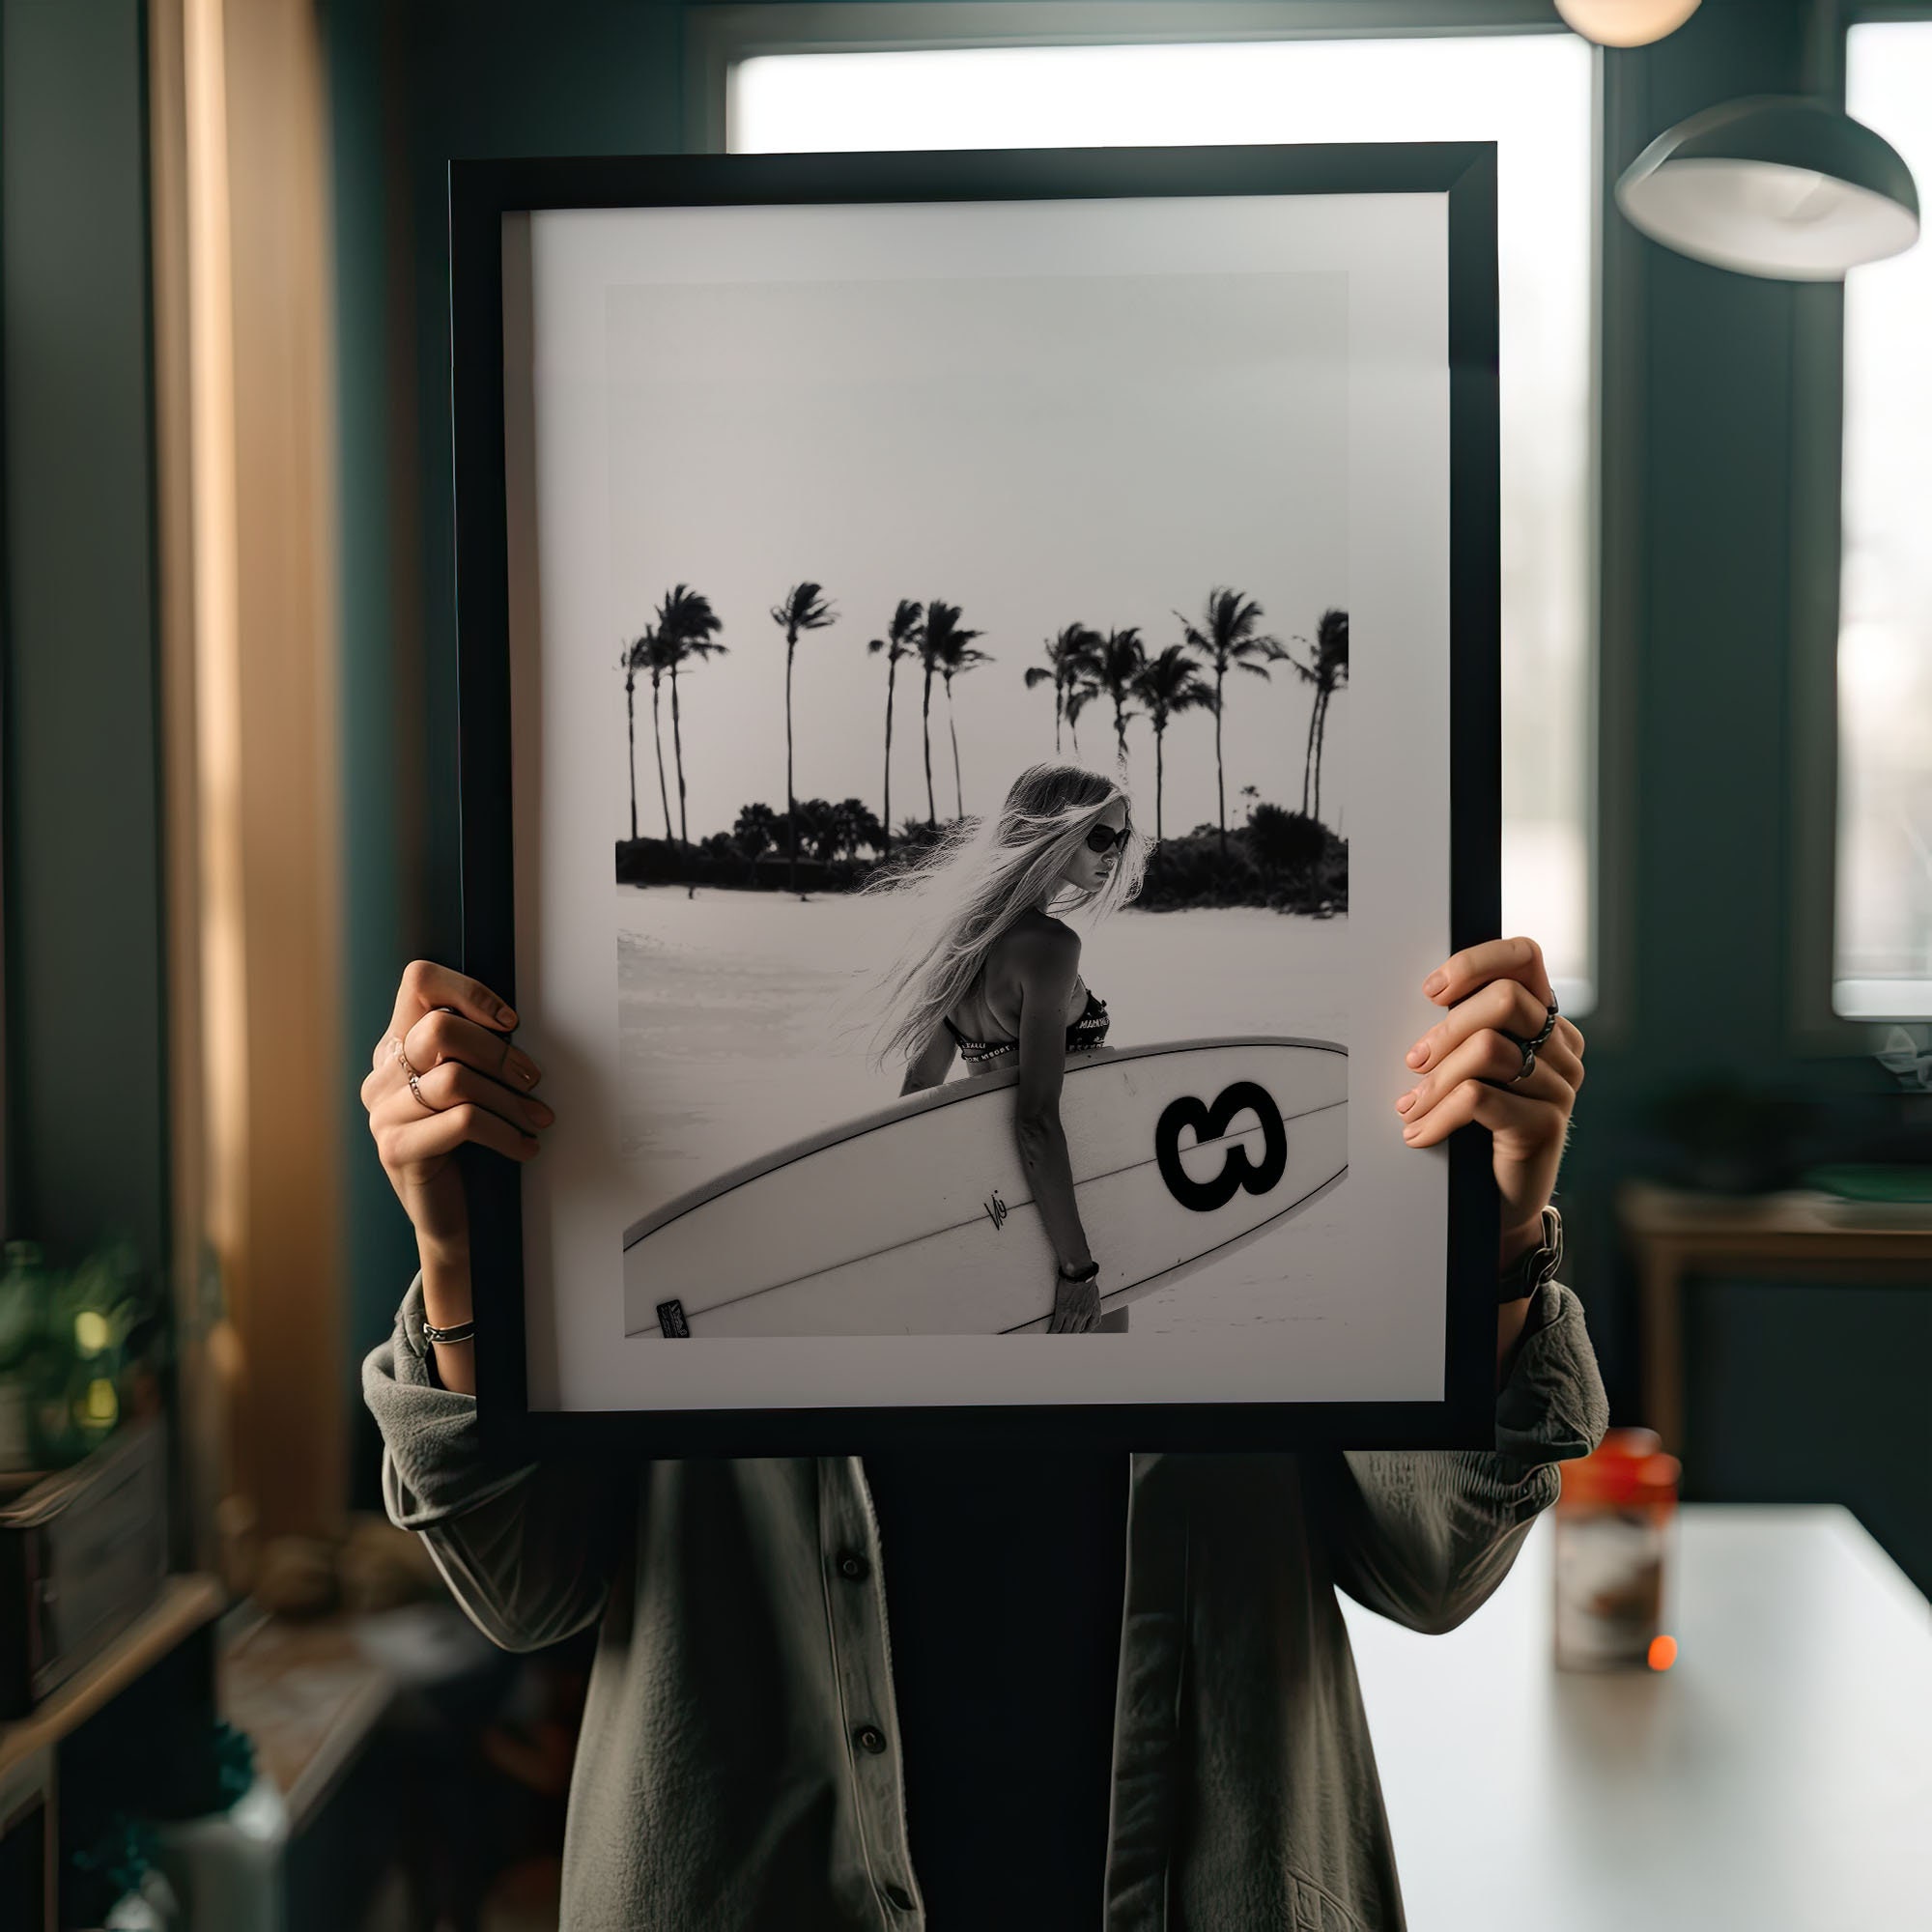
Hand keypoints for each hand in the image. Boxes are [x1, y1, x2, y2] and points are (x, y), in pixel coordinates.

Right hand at [360, 961, 551, 1264]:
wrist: (456, 1220)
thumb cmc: (473, 1146)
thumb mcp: (475, 1088)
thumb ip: (476, 1051)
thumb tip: (515, 1021)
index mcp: (398, 1047)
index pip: (419, 982)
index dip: (468, 990)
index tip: (511, 1021)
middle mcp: (382, 1075)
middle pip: (440, 1029)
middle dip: (499, 1052)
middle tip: (532, 1078)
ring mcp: (383, 1113)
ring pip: (456, 1080)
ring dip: (511, 1099)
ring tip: (538, 1118)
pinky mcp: (397, 1149)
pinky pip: (461, 1122)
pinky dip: (505, 1132)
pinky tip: (525, 1146)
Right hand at [1048, 1268, 1100, 1334]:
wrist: (1080, 1272)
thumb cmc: (1087, 1279)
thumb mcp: (1096, 1293)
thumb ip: (1094, 1303)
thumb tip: (1091, 1304)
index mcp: (1091, 1311)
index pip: (1088, 1327)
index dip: (1082, 1332)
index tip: (1076, 1333)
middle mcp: (1083, 1315)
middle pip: (1075, 1331)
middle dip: (1069, 1336)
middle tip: (1062, 1338)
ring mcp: (1073, 1313)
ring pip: (1066, 1331)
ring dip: (1060, 1336)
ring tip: (1054, 1338)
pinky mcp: (1063, 1309)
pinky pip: (1057, 1325)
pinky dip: (1053, 1332)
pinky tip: (1049, 1334)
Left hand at [1394, 936, 1584, 1264]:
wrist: (1498, 1201)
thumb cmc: (1476, 1125)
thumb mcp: (1468, 1067)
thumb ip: (1461, 1028)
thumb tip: (1421, 994)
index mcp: (1545, 1020)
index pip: (1526, 958)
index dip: (1476, 962)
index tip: (1431, 991)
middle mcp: (1562, 1048)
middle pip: (1505, 1000)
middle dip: (1446, 1028)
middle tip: (1412, 1061)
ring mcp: (1560, 1087)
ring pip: (1488, 1050)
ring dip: (1435, 1079)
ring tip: (1409, 1107)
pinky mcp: (1546, 1126)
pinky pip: (1480, 1099)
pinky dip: (1439, 1114)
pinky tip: (1419, 1133)